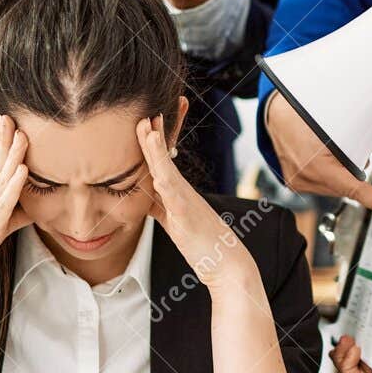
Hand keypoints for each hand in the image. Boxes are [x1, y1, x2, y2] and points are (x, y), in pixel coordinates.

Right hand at [0, 115, 29, 294]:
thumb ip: (12, 218)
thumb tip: (33, 211)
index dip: (4, 145)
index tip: (11, 123)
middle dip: (6, 139)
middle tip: (10, 114)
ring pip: (2, 179)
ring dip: (13, 155)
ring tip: (22, 133)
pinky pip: (3, 204)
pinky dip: (14, 185)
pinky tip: (22, 169)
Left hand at [136, 116, 254, 288]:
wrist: (226, 265)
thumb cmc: (202, 242)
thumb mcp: (174, 220)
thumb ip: (159, 204)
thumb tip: (145, 192)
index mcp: (177, 191)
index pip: (163, 161)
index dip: (155, 139)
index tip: (147, 117)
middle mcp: (182, 191)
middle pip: (165, 157)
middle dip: (156, 132)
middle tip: (147, 108)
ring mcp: (186, 201)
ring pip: (167, 171)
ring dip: (156, 150)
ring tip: (148, 128)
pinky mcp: (188, 217)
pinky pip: (175, 198)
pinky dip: (166, 182)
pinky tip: (158, 173)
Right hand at [264, 93, 371, 217]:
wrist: (278, 113)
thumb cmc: (305, 115)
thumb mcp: (338, 130)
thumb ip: (355, 151)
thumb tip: (367, 165)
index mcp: (318, 166)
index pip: (355, 189)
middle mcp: (306, 178)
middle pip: (345, 187)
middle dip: (352, 173)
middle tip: (347, 151)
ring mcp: (298, 182)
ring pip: (333, 186)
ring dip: (338, 173)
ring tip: (328, 151)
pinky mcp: (294, 182)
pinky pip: (320, 183)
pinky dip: (326, 173)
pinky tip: (320, 157)